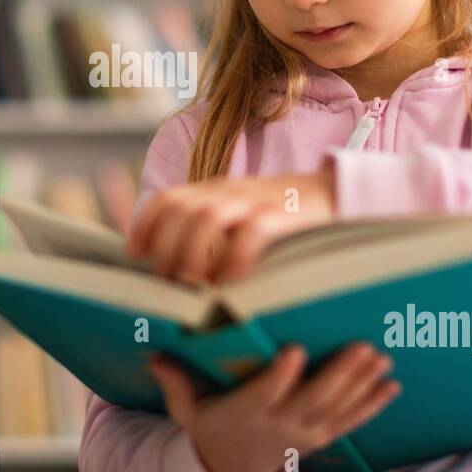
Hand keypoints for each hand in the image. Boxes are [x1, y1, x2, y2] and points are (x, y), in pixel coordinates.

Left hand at [125, 169, 337, 284]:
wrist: (336, 192)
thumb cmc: (282, 214)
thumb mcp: (239, 213)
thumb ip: (210, 229)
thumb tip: (175, 264)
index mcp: (215, 190)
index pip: (169, 198)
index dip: (146, 224)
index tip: (135, 253)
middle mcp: (230, 191)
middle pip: (183, 209)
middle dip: (166, 244)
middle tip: (166, 278)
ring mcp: (256, 200)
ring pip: (209, 216)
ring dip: (193, 250)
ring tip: (192, 281)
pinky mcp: (283, 214)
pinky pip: (252, 230)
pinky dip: (236, 255)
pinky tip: (231, 279)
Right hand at [148, 342, 398, 471]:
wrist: (231, 468)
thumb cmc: (210, 426)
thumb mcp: (186, 408)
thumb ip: (175, 381)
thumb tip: (153, 355)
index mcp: (247, 411)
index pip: (267, 391)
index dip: (282, 373)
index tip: (295, 348)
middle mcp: (280, 424)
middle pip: (314, 399)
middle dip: (340, 374)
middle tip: (362, 346)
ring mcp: (304, 433)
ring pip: (337, 409)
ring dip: (361, 384)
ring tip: (381, 358)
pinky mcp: (320, 438)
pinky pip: (350, 422)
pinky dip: (372, 405)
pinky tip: (391, 386)